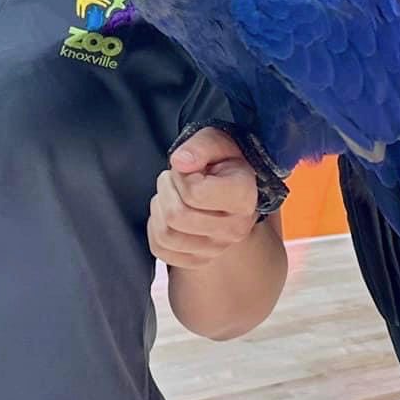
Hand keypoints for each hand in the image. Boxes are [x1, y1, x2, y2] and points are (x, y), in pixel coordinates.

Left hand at [149, 128, 258, 268]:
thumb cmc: (223, 161)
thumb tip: (180, 162)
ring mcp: (217, 248)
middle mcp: (235, 229)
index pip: (195, 194)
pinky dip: (156, 228)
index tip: (189, 168)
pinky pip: (160, 249)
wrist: (231, 184)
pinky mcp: (199, 260)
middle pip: (177, 216)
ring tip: (172, 194)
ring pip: (166, 235)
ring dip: (160, 208)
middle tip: (175, 178)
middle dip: (167, 190)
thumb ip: (201, 146)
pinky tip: (169, 213)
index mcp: (243, 198)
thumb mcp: (216, 140)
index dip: (182, 176)